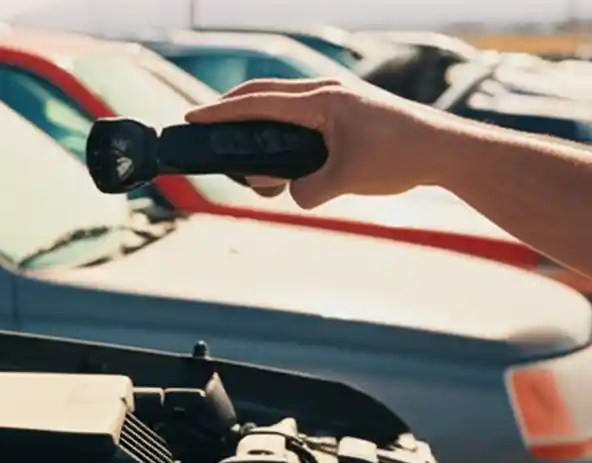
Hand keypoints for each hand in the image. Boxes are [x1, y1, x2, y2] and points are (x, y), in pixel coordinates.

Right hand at [185, 78, 451, 208]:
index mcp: (321, 101)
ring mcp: (337, 99)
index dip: (220, 112)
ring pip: (282, 105)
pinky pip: (300, 115)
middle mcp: (326, 93)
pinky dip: (282, 132)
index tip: (192, 117)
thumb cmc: (400, 157)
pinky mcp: (346, 111)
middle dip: (231, 111)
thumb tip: (291, 194)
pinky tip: (287, 161)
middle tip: (207, 130)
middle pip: (263, 94)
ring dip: (260, 127)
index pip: (258, 103)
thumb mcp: (345, 181)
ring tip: (259, 170)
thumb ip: (307, 191)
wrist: (445, 149)